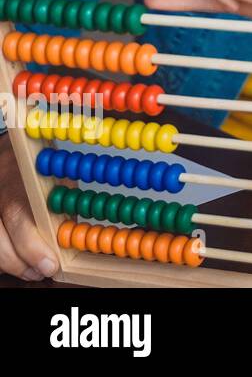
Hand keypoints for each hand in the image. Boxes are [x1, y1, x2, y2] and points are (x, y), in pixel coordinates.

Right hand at [0, 139, 59, 279]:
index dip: (32, 246)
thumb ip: (59, 207)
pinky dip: (3, 258)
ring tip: (32, 272)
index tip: (50, 264)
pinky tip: (18, 264)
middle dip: (20, 263)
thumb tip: (71, 238)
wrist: (11, 153)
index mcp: (18, 181)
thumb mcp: (57, 180)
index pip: (18, 216)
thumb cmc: (39, 169)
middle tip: (43, 272)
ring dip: (11, 265)